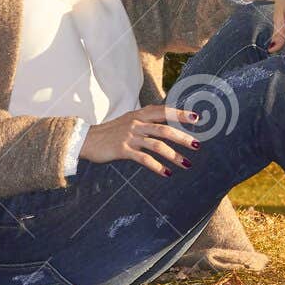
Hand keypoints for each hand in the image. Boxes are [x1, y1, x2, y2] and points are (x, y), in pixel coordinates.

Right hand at [78, 103, 202, 176]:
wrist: (87, 138)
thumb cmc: (112, 131)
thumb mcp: (130, 121)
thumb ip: (147, 121)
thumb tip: (167, 125)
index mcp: (139, 115)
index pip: (164, 111)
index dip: (180, 114)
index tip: (196, 118)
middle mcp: (136, 123)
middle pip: (164, 129)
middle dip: (182, 138)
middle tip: (196, 145)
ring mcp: (130, 136)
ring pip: (157, 145)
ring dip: (174, 155)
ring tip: (186, 164)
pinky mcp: (123, 150)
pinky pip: (144, 158)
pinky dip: (157, 166)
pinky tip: (167, 173)